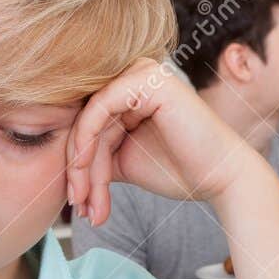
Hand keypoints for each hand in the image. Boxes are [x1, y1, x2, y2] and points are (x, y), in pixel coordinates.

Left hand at [67, 59, 260, 224]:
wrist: (220, 178)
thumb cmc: (180, 169)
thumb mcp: (124, 160)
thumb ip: (95, 151)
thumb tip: (59, 161)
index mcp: (131, 89)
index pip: (88, 123)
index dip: (76, 163)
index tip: (78, 203)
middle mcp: (135, 75)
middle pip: (85, 122)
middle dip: (78, 170)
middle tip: (79, 207)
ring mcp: (141, 72)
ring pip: (88, 120)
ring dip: (83, 168)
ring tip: (88, 204)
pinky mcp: (146, 78)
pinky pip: (99, 109)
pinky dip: (88, 144)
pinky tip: (88, 176)